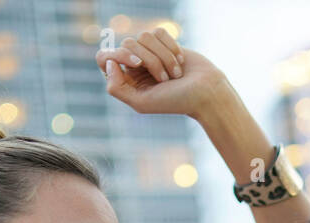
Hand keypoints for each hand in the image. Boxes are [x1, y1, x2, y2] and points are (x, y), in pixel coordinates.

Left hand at [96, 29, 228, 119]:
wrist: (205, 92)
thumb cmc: (175, 101)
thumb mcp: (141, 102)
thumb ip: (116, 88)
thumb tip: (109, 62)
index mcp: (125, 80)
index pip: (105, 57)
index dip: (118, 55)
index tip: (136, 64)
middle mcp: (135, 64)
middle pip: (127, 44)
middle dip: (149, 60)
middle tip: (163, 78)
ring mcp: (150, 52)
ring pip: (144, 36)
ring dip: (163, 57)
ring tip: (175, 74)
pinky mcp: (165, 42)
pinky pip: (158, 32)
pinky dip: (171, 47)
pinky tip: (180, 61)